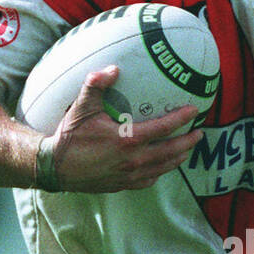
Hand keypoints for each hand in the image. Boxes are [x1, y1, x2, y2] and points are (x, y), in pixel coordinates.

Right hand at [45, 65, 202, 192]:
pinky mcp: (123, 185)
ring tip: (187, 149)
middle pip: (171, 151)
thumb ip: (96, 85)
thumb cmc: (69, 136)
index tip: (194, 111)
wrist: (55, 168)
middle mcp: (134, 160)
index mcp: (128, 139)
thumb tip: (113, 68)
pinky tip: (163, 166)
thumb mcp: (82, 107)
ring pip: (163, 167)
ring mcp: (130, 175)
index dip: (182, 119)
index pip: (164, 128)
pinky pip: (149, 180)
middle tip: (199, 133)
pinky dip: (161, 171)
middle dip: (188, 141)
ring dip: (178, 157)